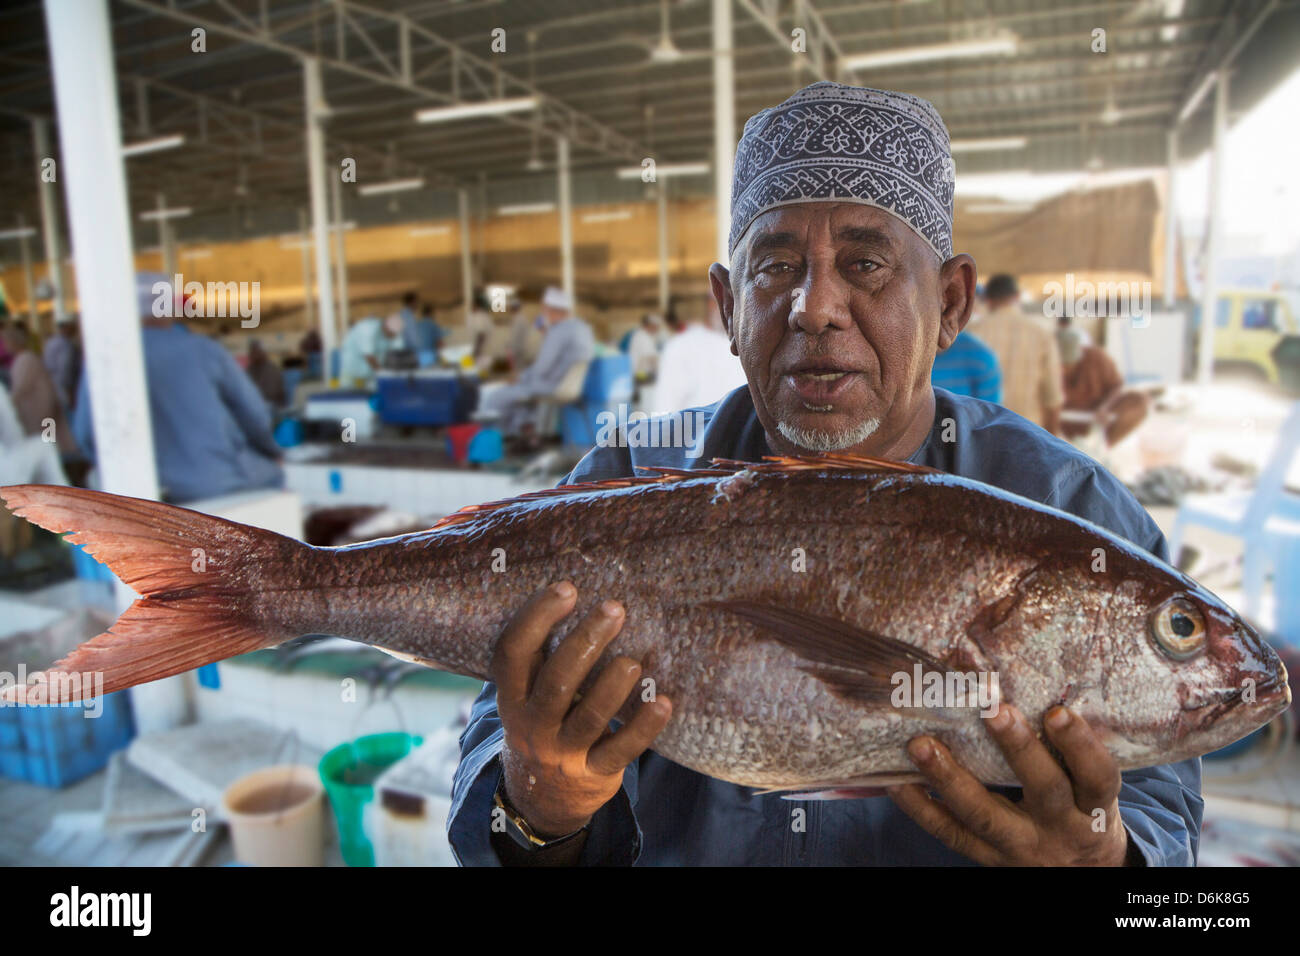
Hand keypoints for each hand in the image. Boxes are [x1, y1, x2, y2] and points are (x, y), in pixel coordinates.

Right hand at [491, 581, 672, 837]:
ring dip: (613, 686)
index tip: (567, 588)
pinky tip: (665, 702)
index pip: (513, 654)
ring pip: (589, 718)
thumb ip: (543, 660)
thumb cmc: (543, 724)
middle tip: (614, 608)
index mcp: (513, 697)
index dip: (536, 618)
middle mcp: (533, 725)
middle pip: (556, 681)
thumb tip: (577, 591)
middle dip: (585, 641)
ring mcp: (563, 753)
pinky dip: (644, 727)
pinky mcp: (594, 773)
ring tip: (634, 661)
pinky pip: (621, 750)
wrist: (541, 800)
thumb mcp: (526, 698)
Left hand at [887, 704, 1130, 865]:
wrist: (1083, 872)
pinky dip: (922, 808)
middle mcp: (1061, 828)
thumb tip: (1018, 676)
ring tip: (921, 745)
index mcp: (1093, 804)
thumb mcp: (1089, 783)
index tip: (1056, 711)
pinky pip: (951, 834)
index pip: (1097, 776)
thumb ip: (1066, 746)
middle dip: (1018, 749)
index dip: (1079, 745)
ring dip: (951, 779)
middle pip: (1044, 791)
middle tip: (993, 710)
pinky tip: (897, 782)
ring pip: (986, 816)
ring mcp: (1021, 847)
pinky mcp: (988, 857)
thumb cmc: (1081, 806)